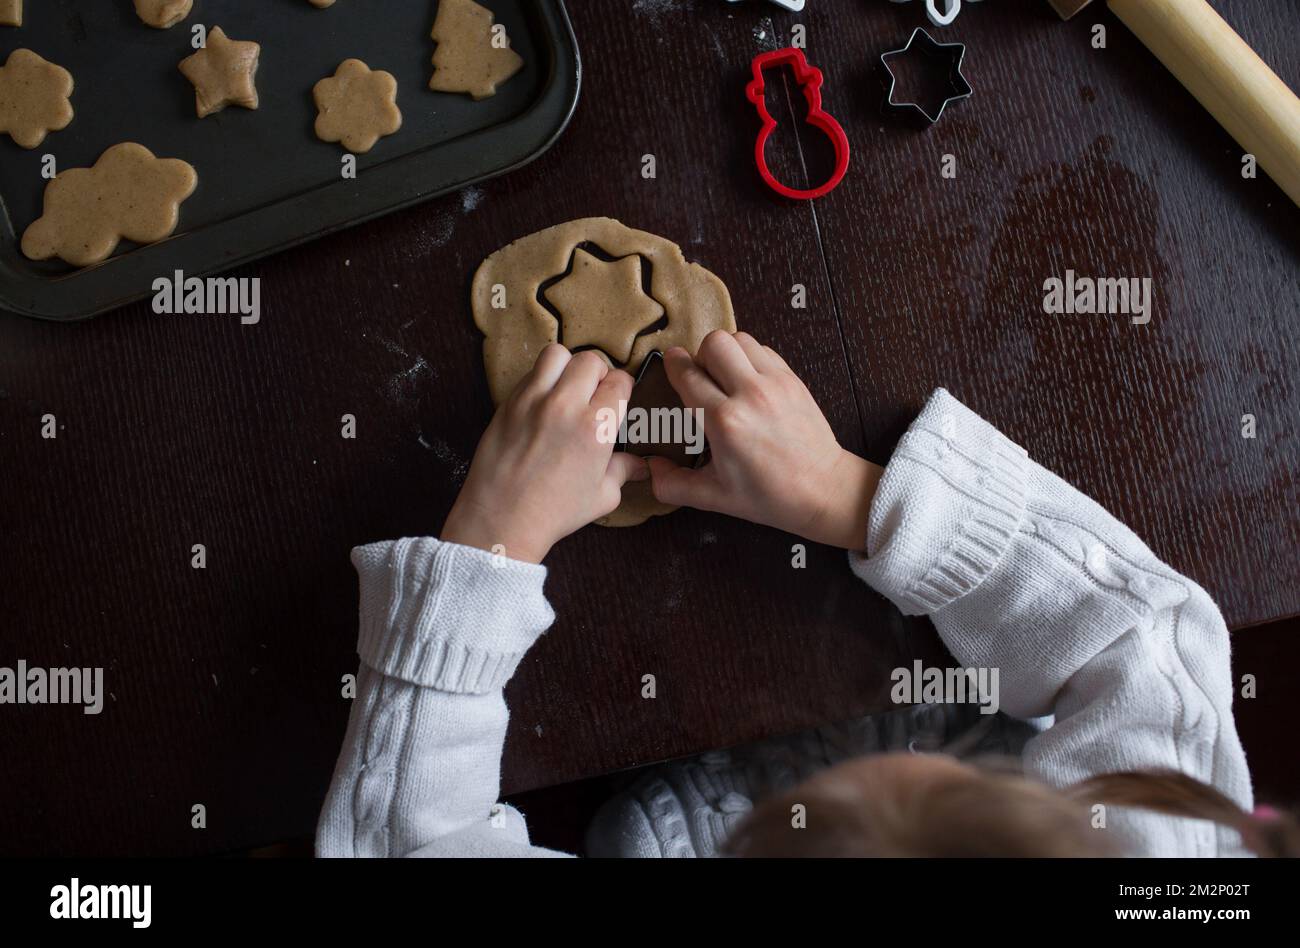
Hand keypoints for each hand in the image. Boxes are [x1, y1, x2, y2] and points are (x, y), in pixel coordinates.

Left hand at [442, 345, 646, 563]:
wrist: (502, 519)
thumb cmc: (554, 512)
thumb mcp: (601, 496)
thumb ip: (623, 472)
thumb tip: (640, 466)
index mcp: (597, 427)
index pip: (619, 382)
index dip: (622, 389)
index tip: (618, 398)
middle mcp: (566, 406)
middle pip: (591, 360)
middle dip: (599, 373)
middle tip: (594, 393)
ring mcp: (533, 400)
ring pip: (557, 354)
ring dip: (567, 366)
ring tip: (567, 387)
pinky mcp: (508, 403)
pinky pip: (531, 373)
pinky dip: (542, 379)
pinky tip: (544, 402)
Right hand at [648, 331, 880, 549]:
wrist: (823, 489)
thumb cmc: (768, 496)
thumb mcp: (713, 498)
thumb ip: (673, 484)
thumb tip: (650, 466)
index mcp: (725, 423)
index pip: (688, 374)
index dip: (673, 366)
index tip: (670, 367)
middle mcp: (750, 395)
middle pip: (713, 343)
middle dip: (700, 355)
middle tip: (701, 377)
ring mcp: (775, 384)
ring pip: (739, 338)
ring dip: (725, 352)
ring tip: (724, 377)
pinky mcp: (792, 380)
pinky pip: (762, 349)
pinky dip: (749, 358)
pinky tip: (747, 381)